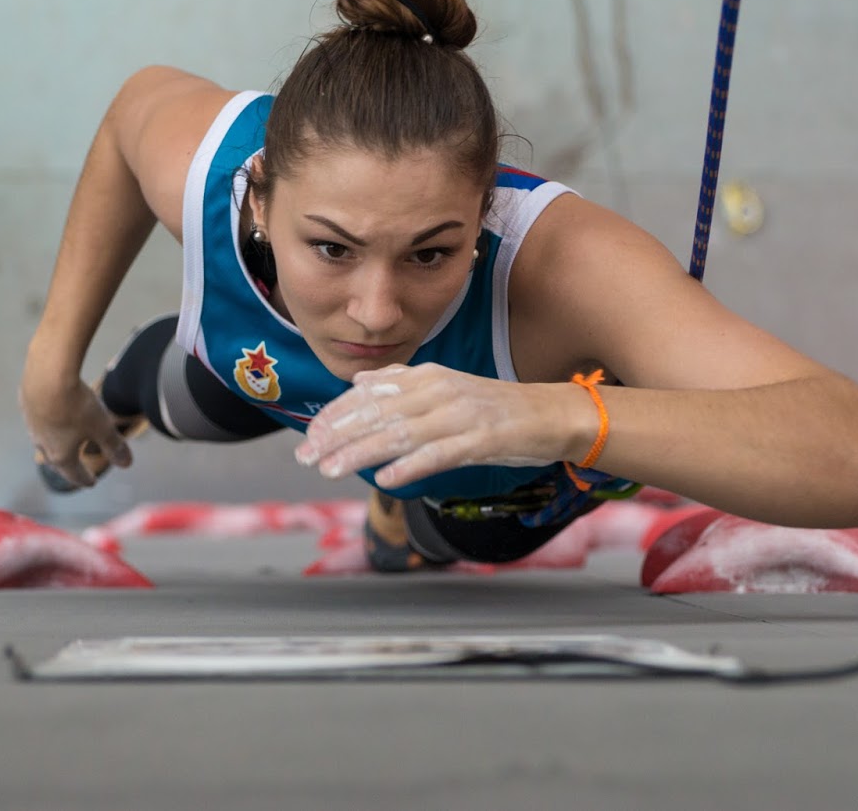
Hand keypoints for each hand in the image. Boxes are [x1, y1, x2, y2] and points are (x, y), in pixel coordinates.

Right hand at [19, 374, 132, 489]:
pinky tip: (48, 415)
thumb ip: (114, 445)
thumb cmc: (76, 404)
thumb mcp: (102, 426)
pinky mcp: (25, 404)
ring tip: (59, 443)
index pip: (74, 473)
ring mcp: (31, 424)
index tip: (91, 483)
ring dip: (52, 444)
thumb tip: (127, 464)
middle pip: (54, 461)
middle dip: (65, 466)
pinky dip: (44, 422)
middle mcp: (42, 443)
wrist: (47, 374)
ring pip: (41, 440)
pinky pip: (35, 419)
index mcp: (61, 454)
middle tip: (72, 469)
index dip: (85, 478)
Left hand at [293, 364, 585, 490]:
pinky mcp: (482, 439)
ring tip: (331, 469)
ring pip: (400, 433)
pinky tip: (385, 479)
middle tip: (307, 457)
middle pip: (377, 413)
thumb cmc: (495, 406)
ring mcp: (460, 415)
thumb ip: (401, 384)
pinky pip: (439, 453)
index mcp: (427, 377)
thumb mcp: (444, 387)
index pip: (369, 395)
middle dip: (337, 436)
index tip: (309, 437)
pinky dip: (410, 465)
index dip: (335, 416)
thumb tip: (359, 383)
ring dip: (361, 453)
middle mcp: (439, 391)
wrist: (550, 414)